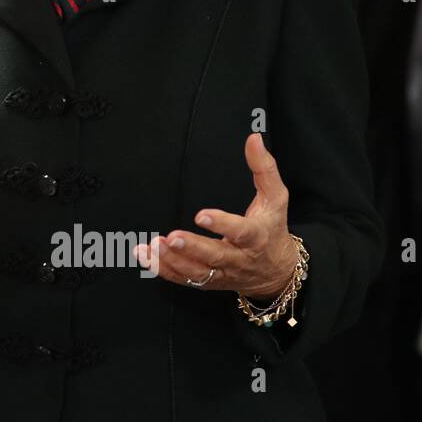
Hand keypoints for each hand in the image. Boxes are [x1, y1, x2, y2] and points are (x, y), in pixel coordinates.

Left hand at [135, 133, 298, 298]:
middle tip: (172, 237)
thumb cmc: (272, 228)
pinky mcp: (208, 282)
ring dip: (173, 260)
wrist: (276, 271)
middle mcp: (238, 258)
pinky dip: (163, 269)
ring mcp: (222, 273)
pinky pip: (184, 279)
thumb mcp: (276, 197)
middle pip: (215, 256)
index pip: (241, 232)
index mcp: (256, 236)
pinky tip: (145, 255)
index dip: (222, 225)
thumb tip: (254, 139)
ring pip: (197, 272)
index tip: (201, 215)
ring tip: (154, 245)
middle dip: (192, 248)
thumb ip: (264, 168)